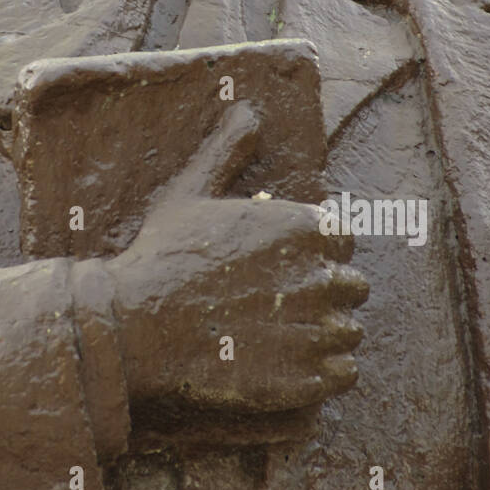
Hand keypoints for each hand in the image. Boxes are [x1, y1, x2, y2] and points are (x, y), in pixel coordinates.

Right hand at [109, 102, 367, 416]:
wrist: (136, 327)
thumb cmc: (162, 256)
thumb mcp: (191, 192)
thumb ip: (229, 151)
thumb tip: (247, 112)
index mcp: (305, 226)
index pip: (344, 238)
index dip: (315, 252)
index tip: (282, 266)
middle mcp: (321, 275)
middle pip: (353, 286)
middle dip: (324, 294)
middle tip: (279, 305)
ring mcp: (317, 329)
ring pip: (350, 330)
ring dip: (325, 334)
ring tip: (282, 338)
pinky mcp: (308, 377)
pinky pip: (344, 372)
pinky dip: (324, 371)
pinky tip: (287, 365)